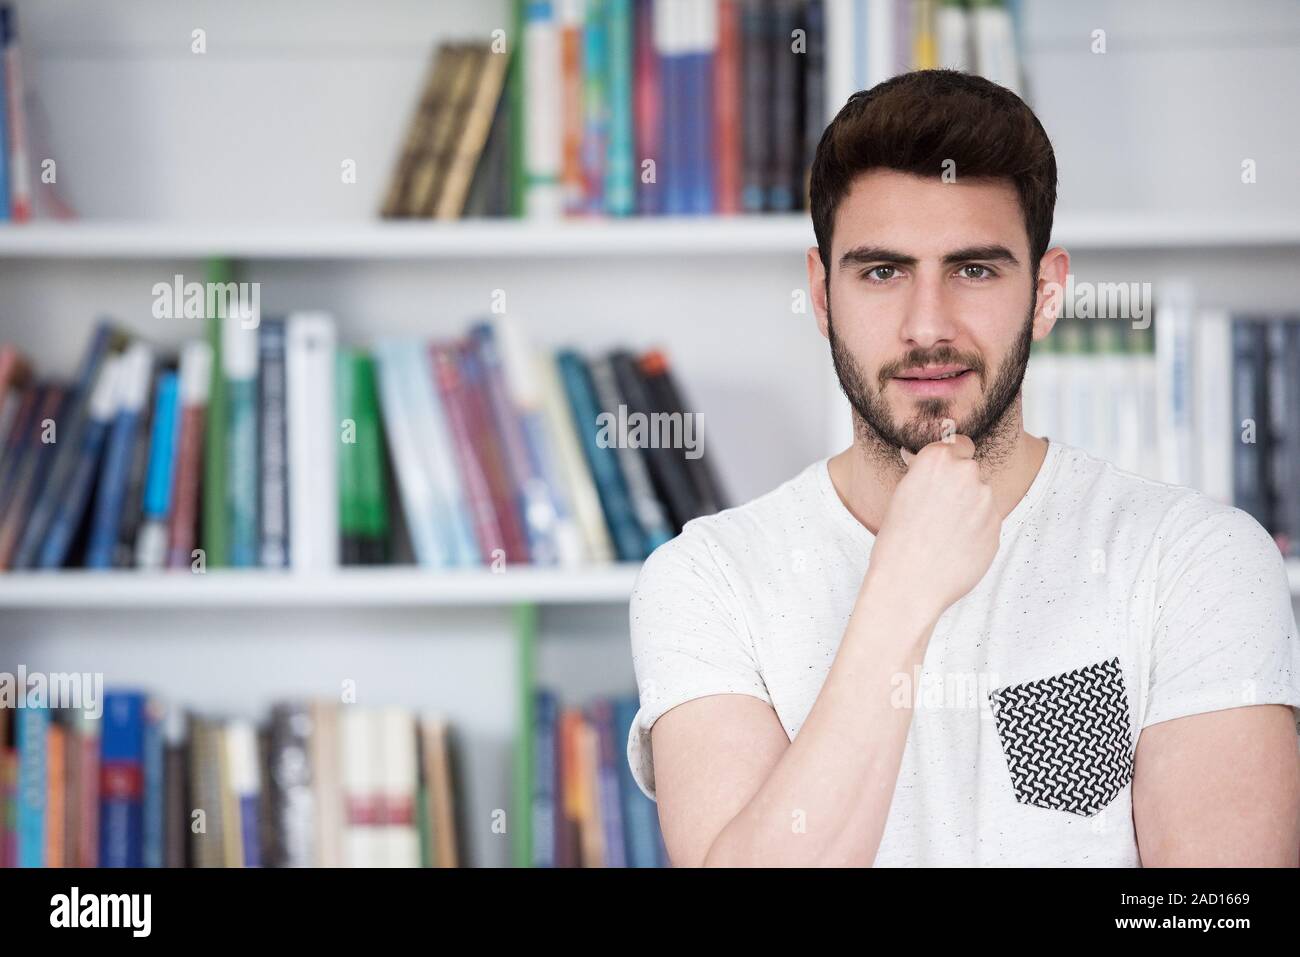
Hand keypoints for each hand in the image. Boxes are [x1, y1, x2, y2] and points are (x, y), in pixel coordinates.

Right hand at [866, 435, 1001, 619]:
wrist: (909, 582)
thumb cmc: (897, 541)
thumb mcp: (903, 494)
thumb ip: (927, 474)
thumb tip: (939, 465)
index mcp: (938, 458)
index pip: (960, 444)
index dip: (953, 459)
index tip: (946, 474)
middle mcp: (966, 472)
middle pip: (972, 470)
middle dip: (961, 485)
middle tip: (939, 510)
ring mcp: (986, 500)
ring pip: (981, 497)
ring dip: (970, 508)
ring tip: (945, 533)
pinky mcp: (997, 525)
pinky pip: (988, 521)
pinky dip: (976, 530)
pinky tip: (955, 546)